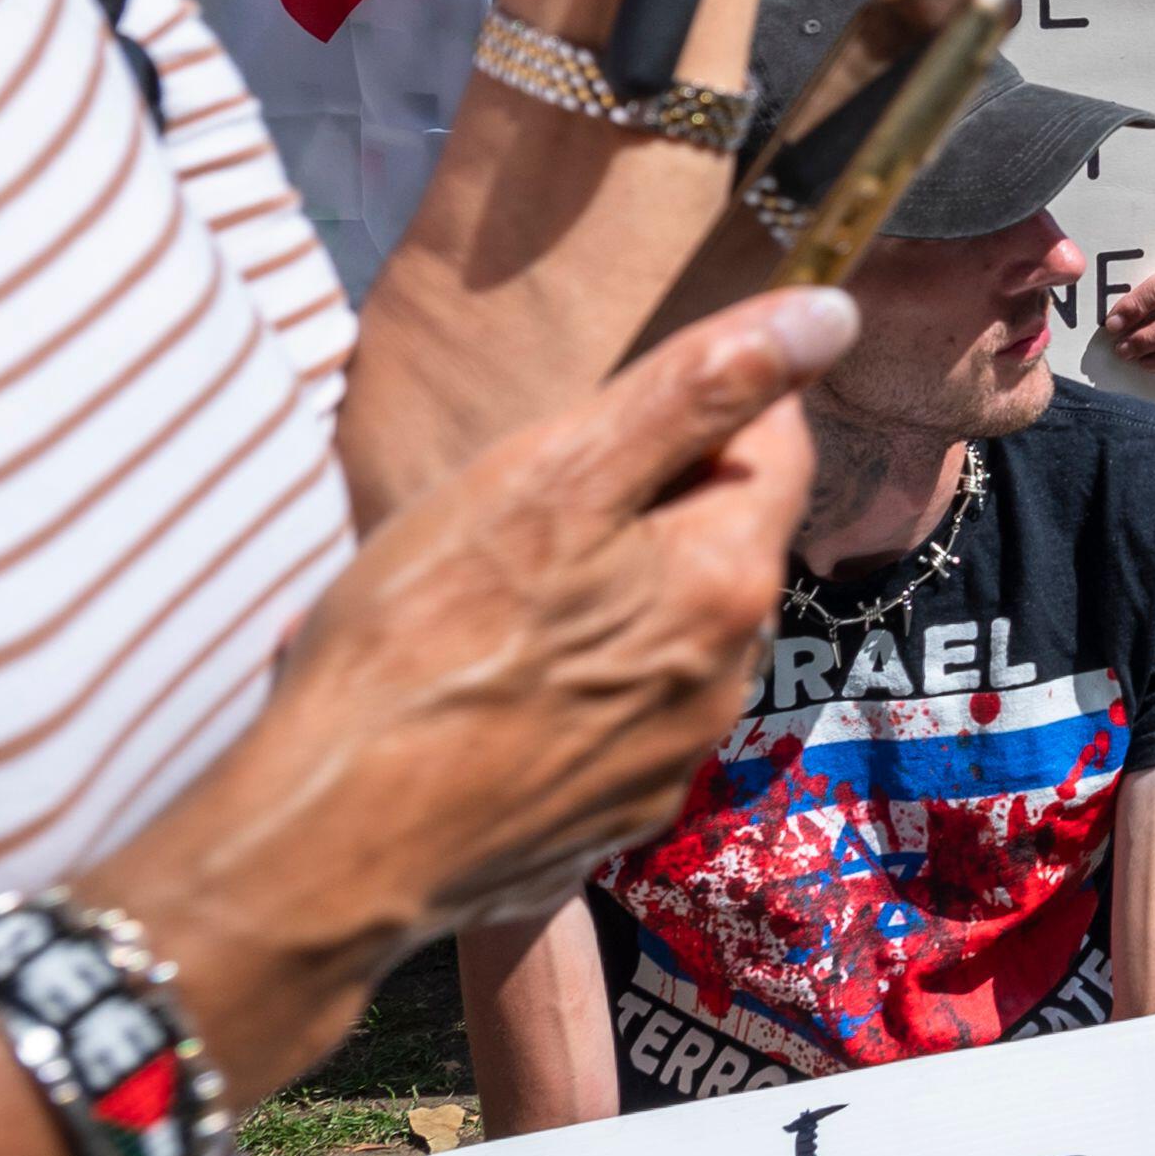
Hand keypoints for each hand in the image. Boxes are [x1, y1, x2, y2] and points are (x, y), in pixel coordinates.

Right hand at [95, 285, 840, 1088]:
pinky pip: (617, 711)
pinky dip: (569, 682)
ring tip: (482, 608)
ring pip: (664, 625)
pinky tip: (482, 687)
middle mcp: (729, 676)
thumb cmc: (418, 643)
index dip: (693, 409)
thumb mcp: (550, 477)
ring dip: (601, 594)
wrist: (327, 841)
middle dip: (640, 506)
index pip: (775, 442)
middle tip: (515, 518)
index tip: (596, 424)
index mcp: (729, 580)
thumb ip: (697, 391)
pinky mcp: (613, 814)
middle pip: (717, 536)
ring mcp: (672, 757)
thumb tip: (828, 313)